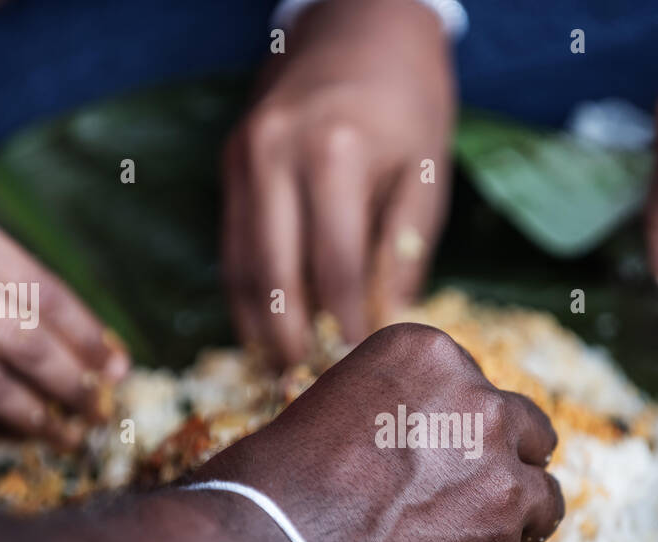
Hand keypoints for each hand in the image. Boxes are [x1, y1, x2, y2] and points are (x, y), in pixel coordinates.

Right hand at [190, 322, 562, 541]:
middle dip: (504, 465)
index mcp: (433, 357)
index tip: (437, 458)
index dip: (463, 430)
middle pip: (530, 434)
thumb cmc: (268, 488)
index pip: (480, 389)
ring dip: (510, 521)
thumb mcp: (331, 407)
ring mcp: (500, 487)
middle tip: (468, 500)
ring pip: (541, 501)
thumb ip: (396, 418)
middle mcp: (482, 410)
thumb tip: (419, 452)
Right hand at [222, 0, 454, 364]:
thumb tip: (390, 321)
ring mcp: (243, 157)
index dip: (347, 325)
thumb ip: (407, 247)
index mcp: (332, 154)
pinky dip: (244, 290)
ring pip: (240, 264)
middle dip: (291, 340)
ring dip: (257, 324)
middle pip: (273, 276)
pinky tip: (261, 326)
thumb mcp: (427, 168)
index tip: (361, 366)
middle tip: (308, 389)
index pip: (334, 268)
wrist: (361, 20)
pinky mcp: (230, 161)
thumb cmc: (407, 99)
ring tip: (281, 371)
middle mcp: (274, 155)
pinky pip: (231, 242)